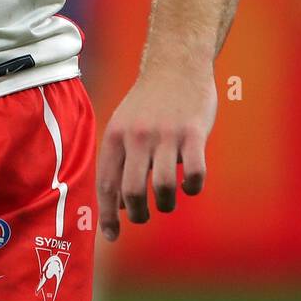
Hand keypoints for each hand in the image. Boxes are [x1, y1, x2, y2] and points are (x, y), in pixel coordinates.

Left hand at [97, 67, 216, 240]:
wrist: (175, 64)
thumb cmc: (148, 104)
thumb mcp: (124, 127)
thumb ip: (119, 163)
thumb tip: (117, 207)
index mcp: (115, 136)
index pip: (106, 184)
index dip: (107, 215)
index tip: (112, 236)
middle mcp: (136, 136)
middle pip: (130, 191)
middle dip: (137, 214)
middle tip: (143, 216)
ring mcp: (165, 134)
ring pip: (162, 188)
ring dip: (165, 204)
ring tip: (167, 201)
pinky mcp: (193, 133)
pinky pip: (194, 174)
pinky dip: (193, 187)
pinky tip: (190, 185)